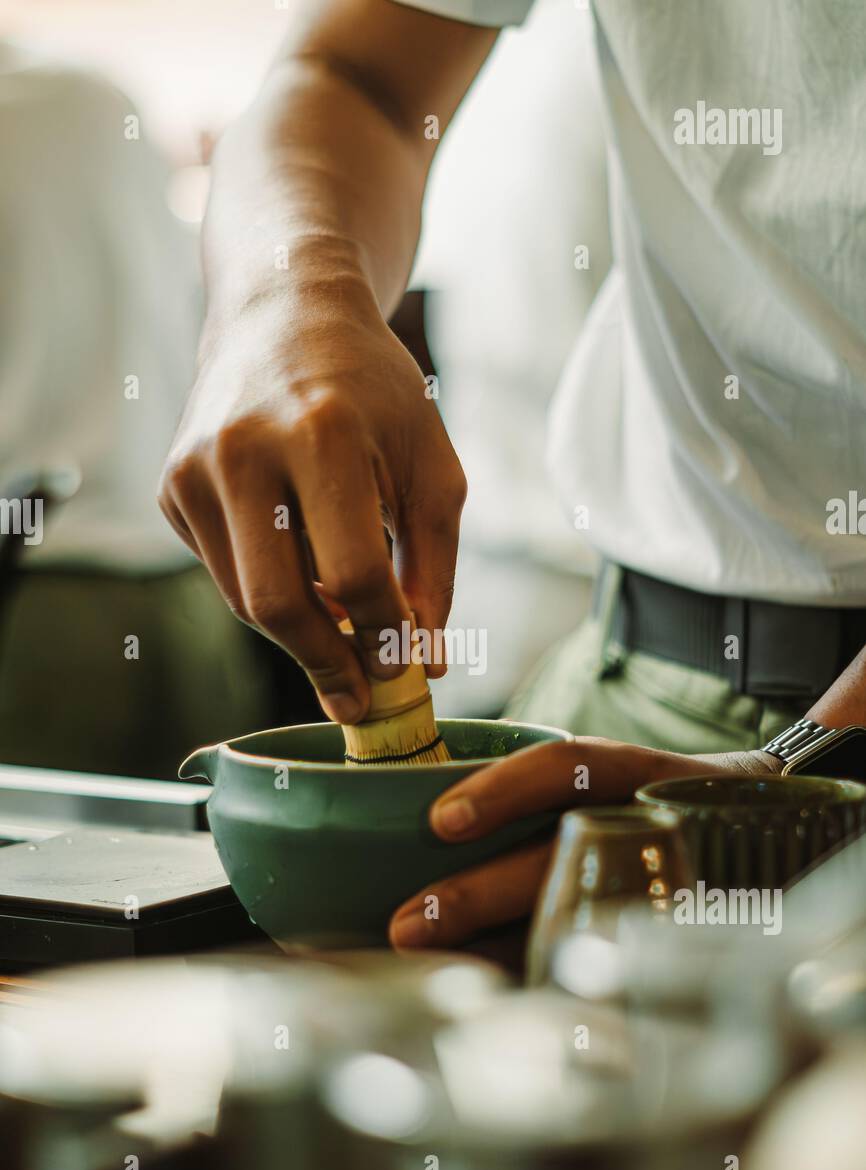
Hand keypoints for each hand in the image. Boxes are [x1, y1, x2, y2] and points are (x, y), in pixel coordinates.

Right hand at [158, 272, 465, 723]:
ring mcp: (193, 469)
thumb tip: (423, 663)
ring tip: (343, 632)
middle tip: (358, 700)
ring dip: (298, 633)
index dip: (383, 633)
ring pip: (243, 599)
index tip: (403, 668)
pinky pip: (223, 571)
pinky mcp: (171, 485)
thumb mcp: (431, 463)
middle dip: (325, 664)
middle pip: (278, 603)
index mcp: (320, 434)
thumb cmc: (375, 391)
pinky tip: (301, 565)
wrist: (284, 312)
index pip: (352, 573)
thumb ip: (434, 568)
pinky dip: (267, 590)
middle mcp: (243, 450)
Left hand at [389, 737, 781, 949]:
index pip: (575, 768)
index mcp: (648, 774)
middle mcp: (665, 829)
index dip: (507, 790)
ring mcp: (679, 889)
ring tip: (430, 970)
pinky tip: (489, 999)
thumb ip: (559, 788)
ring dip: (496, 951)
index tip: (441, 821)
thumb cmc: (673, 799)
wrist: (784, 831)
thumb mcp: (637, 772)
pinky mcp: (683, 941)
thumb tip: (434, 818)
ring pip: (582, 923)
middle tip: (407, 924)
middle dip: (480, 896)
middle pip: (565, 861)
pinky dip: (544, 984)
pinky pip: (611, 972)